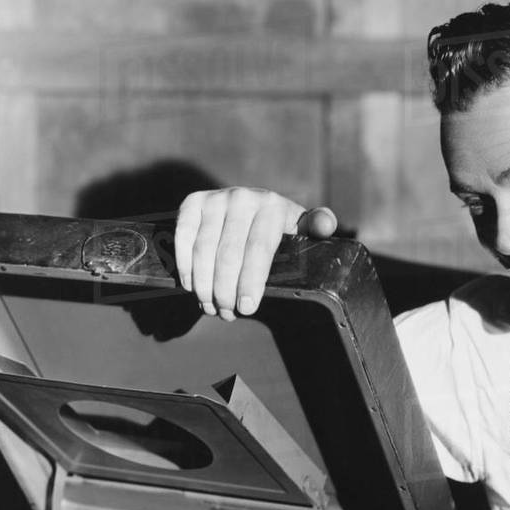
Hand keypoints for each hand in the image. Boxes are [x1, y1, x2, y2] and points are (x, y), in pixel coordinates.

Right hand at [175, 188, 337, 319]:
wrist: (251, 206)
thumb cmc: (278, 228)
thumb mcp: (300, 228)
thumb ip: (317, 227)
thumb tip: (325, 225)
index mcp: (271, 205)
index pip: (258, 249)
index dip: (251, 282)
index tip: (247, 308)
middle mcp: (242, 197)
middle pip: (229, 254)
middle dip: (225, 290)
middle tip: (227, 313)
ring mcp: (214, 199)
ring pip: (203, 250)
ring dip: (204, 284)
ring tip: (211, 306)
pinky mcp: (192, 203)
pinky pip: (183, 239)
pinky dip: (185, 266)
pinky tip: (192, 286)